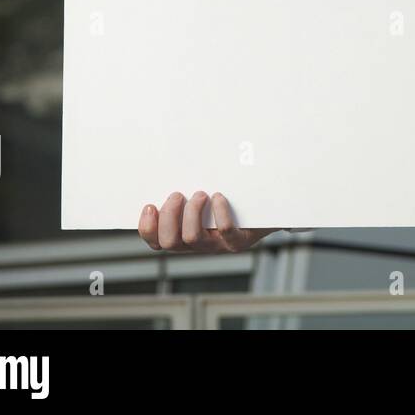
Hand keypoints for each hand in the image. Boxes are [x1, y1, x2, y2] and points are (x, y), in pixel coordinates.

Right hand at [138, 191, 278, 252]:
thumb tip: (165, 168)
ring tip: (201, 193)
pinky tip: (219, 197)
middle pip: (169, 243)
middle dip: (169, 217)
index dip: (148, 228)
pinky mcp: (238, 242)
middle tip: (177, 195)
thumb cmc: (229, 199)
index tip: (149, 205)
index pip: (156, 242)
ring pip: (192, 239)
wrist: (267, 211)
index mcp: (185, 236)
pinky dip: (220, 212)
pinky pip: (225, 232)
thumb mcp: (204, 197)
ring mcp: (218, 246)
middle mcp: (199, 245)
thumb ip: (185, 192)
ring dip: (192, 213)